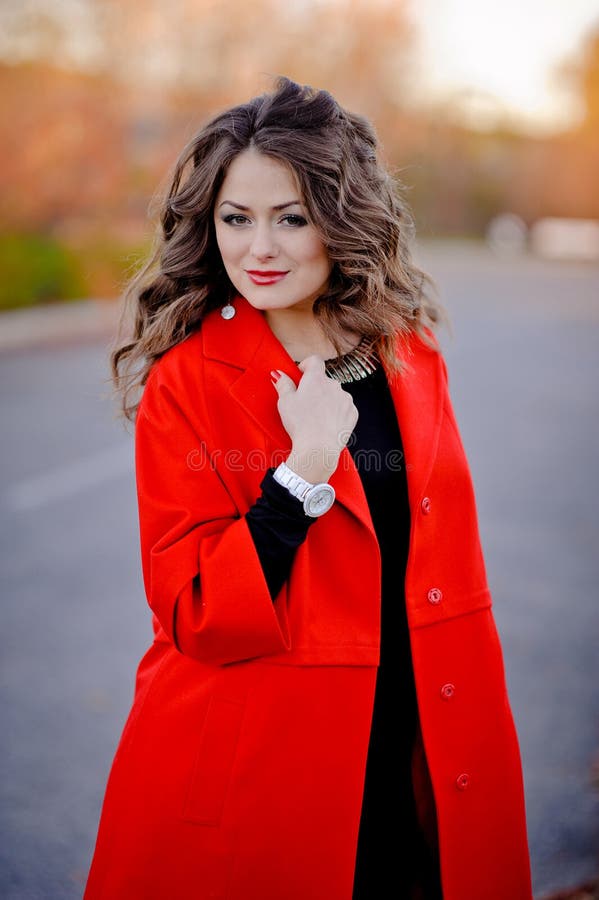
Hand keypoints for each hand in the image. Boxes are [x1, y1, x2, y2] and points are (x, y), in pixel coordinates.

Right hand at [271, 355, 357, 482]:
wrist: (318, 448)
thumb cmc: (300, 424)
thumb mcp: (284, 402)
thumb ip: (283, 384)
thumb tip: (279, 373)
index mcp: (316, 379)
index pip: (314, 360)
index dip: (307, 365)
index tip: (301, 375)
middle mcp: (334, 385)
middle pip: (324, 380)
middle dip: (315, 387)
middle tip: (304, 403)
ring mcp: (346, 399)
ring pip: (335, 394)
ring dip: (327, 400)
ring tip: (316, 416)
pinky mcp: (352, 413)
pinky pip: (344, 407)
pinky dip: (337, 412)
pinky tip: (326, 423)